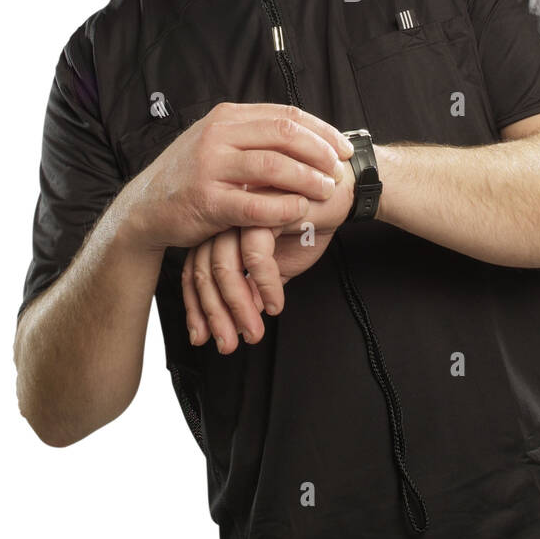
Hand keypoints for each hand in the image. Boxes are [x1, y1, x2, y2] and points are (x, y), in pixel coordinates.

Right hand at [124, 101, 353, 252]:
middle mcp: (218, 135)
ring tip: (327, 190)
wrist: (145, 208)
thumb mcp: (218, 142)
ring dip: (308, 179)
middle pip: (284, 134)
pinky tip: (300, 211)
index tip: (343, 147)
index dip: (321, 130)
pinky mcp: (207, 201)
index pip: (285, 115)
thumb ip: (253, 134)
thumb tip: (305, 133)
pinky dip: (284, 207)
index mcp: (226, 117)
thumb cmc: (191, 176)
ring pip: (274, 167)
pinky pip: (256, 204)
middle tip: (338, 170)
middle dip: (320, 152)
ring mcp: (210, 167)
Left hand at [182, 159, 355, 352]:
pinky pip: (255, 254)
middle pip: (202, 268)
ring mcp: (241, 208)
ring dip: (238, 306)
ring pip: (224, 265)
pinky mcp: (264, 206)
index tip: (202, 337)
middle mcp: (225, 215)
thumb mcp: (280, 263)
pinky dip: (264, 285)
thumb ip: (257, 286)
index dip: (196, 306)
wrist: (344, 193)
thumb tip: (243, 319)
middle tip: (229, 345)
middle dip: (215, 314)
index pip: (195, 268)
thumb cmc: (311, 222)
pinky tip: (276, 304)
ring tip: (254, 332)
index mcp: (222, 225)